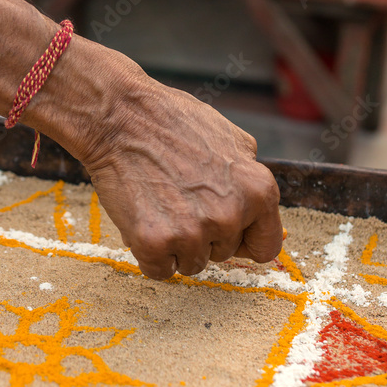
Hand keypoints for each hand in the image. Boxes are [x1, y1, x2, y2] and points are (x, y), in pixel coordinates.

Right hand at [67, 58, 282, 279]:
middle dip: (204, 234)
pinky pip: (159, 270)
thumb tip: (260, 209)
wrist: (120, 117)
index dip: (244, 239)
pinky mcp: (155, 243)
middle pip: (224, 254)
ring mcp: (193, 233)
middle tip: (179, 198)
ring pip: (191, 264)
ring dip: (175, 244)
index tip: (224, 231)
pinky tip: (142, 218)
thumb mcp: (232, 140)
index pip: (266, 246)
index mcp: (259, 192)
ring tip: (160, 204)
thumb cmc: (172, 122)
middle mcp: (231, 216)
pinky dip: (148, 252)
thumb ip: (250, 179)